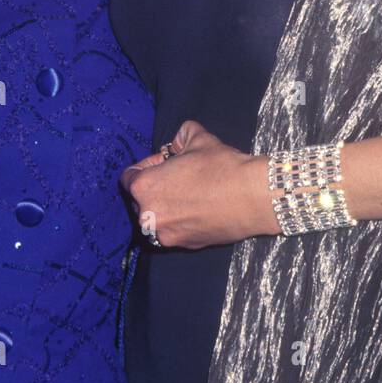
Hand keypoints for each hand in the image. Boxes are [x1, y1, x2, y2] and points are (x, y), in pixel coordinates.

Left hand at [120, 119, 276, 249]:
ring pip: (155, 218)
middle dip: (155, 189)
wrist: (253, 197)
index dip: (146, 167)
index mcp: (145, 187)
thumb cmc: (222, 166)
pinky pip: (172, 230)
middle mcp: (147, 215)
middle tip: (178, 179)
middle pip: (140, 200)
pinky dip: (180, 221)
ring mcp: (164, 234)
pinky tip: (199, 210)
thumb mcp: (198, 138)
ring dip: (165, 207)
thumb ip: (180, 136)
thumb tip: (176, 143)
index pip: (128, 178)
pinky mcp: (182, 245)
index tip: (163, 164)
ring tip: (189, 196)